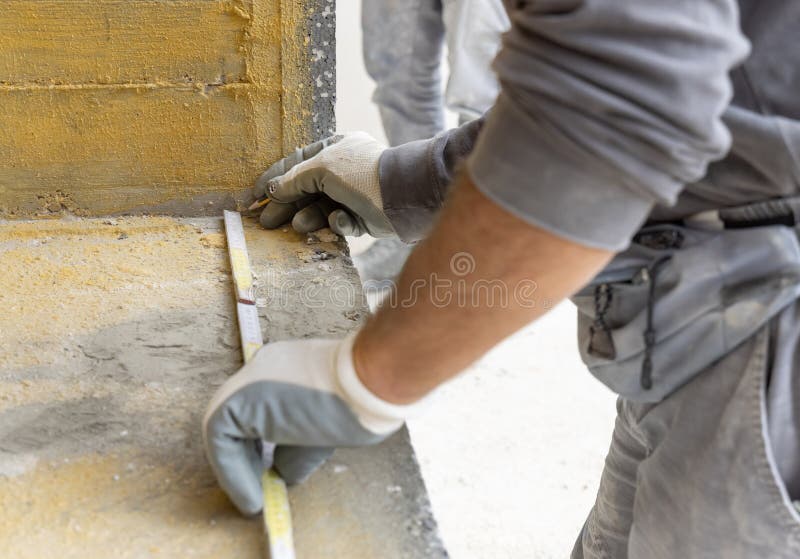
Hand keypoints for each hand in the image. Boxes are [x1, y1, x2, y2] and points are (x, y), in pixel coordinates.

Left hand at [202, 332, 424, 514]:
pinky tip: (252, 496)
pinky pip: (221, 439)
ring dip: (236, 467)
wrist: (371, 383)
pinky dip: (232, 472)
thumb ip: (298, 445)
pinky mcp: (239, 399)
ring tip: (253, 498)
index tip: (269, 470)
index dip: (260, 443)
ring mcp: (249, 379)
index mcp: (286, 367)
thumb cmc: (364, 399)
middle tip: (256, 487)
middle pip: (240, 416)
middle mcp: (263, 367)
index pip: (262, 407)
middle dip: (245, 456)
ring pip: (225, 425)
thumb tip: (282, 472)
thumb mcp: (327, 425)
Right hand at [254, 132, 395, 236]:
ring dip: (309, 217)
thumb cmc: (361, 172)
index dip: (273, 180)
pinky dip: (338, 223)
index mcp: (334, 149)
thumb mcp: (322, 168)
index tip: (253, 198)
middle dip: (286, 205)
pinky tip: (339, 221)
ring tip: (298, 226)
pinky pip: (342, 222)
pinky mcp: (364, 217)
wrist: (403, 195)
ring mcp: (354, 194)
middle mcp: (344, 170)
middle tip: (265, 222)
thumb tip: (270, 190)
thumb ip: (294, 179)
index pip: (296, 163)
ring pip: (322, 208)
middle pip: (306, 190)